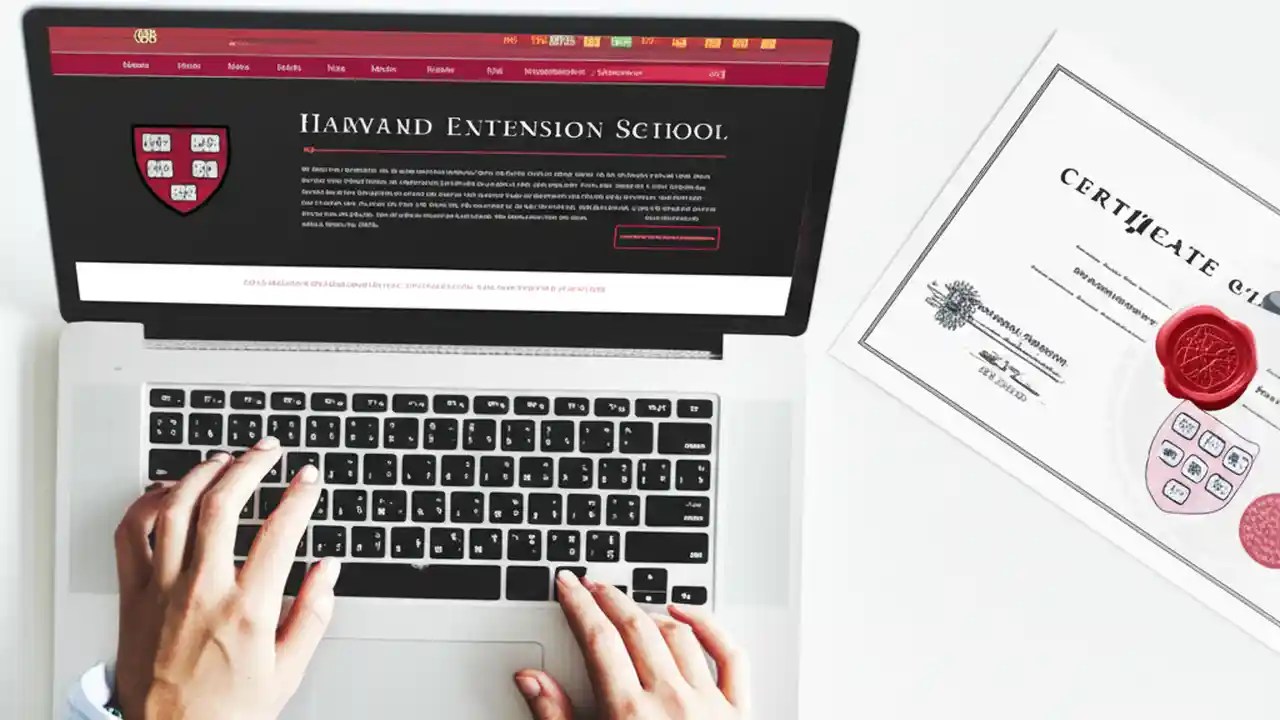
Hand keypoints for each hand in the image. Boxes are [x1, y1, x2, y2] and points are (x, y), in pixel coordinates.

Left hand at [112, 436, 338, 718]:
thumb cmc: (225, 713)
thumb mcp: (288, 670)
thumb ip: (313, 614)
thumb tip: (327, 571)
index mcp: (247, 610)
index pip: (280, 531)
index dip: (299, 496)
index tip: (308, 479)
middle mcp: (202, 591)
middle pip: (225, 504)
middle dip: (251, 464)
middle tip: (269, 450)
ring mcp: (162, 589)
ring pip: (177, 508)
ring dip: (204, 472)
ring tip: (225, 458)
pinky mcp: (131, 596)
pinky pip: (131, 534)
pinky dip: (148, 503)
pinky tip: (169, 491)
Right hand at [514, 571, 748, 718]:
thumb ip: (556, 718)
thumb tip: (531, 678)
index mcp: (628, 716)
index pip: (597, 639)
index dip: (578, 605)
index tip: (566, 586)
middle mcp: (671, 702)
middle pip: (635, 627)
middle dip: (609, 598)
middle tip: (590, 583)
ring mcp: (709, 705)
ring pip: (677, 634)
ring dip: (649, 610)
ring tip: (628, 603)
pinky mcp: (739, 714)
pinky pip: (729, 655)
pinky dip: (708, 626)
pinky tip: (686, 615)